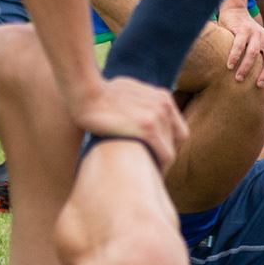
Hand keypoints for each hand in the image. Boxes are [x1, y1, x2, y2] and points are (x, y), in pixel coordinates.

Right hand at [72, 74, 187, 171]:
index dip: (168, 141)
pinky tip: (150, 174)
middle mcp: (164, 105)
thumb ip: (141, 100)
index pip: (177, 126)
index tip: (156, 153)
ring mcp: (158, 115)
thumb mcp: (129, 90)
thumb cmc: (99, 95)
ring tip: (150, 173)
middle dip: (166, 152)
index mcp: (162, 96)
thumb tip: (138, 109)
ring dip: (161, 162)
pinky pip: (165, 155)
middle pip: (178, 138)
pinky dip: (161, 167)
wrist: (85, 93)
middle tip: (153, 166)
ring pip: (172, 149)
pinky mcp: (148, 128)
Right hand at [218, 5, 263, 91]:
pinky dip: (234, 56)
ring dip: (246, 67)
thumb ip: (262, 59)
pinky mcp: (242, 30)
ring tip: (239, 79)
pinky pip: (239, 45)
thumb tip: (262, 83)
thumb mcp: (259, 45)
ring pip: (253, 53)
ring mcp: (255, 34)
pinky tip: (229, 65)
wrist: (236, 10)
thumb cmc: (247, 34)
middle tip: (259, 86)